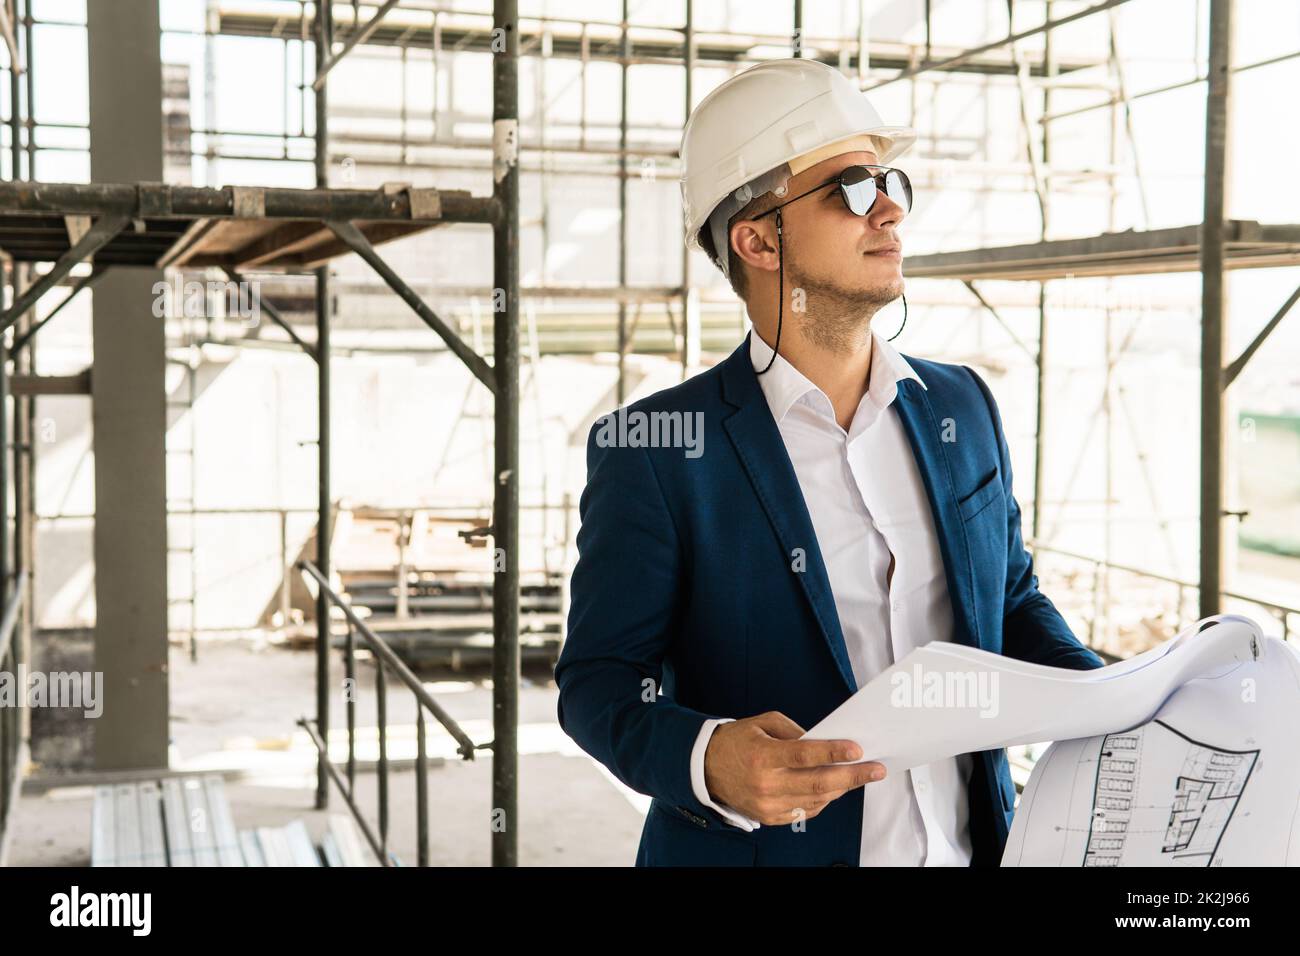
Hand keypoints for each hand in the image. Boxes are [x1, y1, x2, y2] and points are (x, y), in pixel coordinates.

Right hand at [703, 710, 885, 825]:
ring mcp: (768, 804)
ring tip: (859, 776)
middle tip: (876, 769)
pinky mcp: (770, 818)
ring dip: (842, 788)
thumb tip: (827, 743)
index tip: (857, 749)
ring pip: (817, 799)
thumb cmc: (738, 741)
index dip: (833, 752)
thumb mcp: (763, 723)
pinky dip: (824, 799)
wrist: (706, 768)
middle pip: (818, 783)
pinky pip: (807, 810)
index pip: (805, 755)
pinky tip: (834, 787)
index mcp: (763, 755)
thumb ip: (796, 732)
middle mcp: (766, 783)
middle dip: (852, 776)